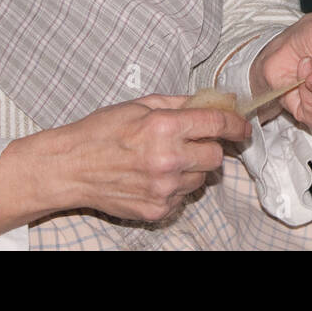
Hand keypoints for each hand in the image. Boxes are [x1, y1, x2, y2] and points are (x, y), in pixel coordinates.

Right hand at [0, 94, 250, 235]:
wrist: (69, 168)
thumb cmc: (100, 132)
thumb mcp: (140, 105)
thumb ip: (181, 103)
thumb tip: (216, 101)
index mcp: (164, 127)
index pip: (218, 125)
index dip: (236, 124)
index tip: (243, 126)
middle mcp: (167, 159)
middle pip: (216, 156)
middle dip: (211, 148)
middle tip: (194, 143)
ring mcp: (162, 188)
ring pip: (201, 179)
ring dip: (193, 169)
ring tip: (166, 160)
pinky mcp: (156, 210)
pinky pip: (182, 198)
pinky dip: (175, 188)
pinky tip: (154, 177)